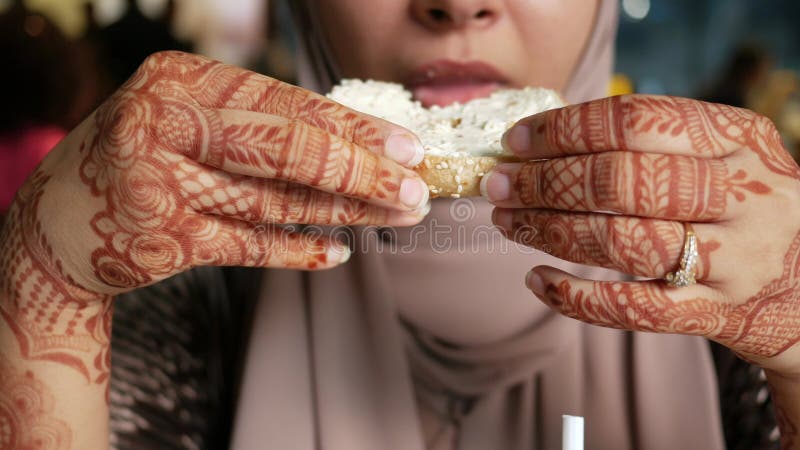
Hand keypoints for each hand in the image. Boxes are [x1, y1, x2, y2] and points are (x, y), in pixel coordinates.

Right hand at [2, 51, 429, 298]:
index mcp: (180, 79)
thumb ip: (260, 125)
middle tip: (416, 189)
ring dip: (345, 211)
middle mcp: (163, 122)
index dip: (355, 128)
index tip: (408, 146)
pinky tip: (337, 252)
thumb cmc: (145, 157)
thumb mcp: (192, 120)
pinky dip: (296, 250)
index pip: (287, 104)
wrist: (60, 220)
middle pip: (285, 149)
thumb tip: (360, 143)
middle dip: (361, 171)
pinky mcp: (159, 239)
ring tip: (397, 215)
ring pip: (274, 200)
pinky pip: (247, 247)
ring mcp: (158, 182)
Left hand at [481, 95, 799, 375]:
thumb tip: (545, 143)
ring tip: (505, 222)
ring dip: (548, 230)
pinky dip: (575, 297)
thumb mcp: (725, 155)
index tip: (518, 140)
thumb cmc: (745, 208)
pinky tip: (537, 280)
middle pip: (621, 181)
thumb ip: (656, 143)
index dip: (566, 129)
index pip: (636, 122)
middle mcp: (742, 194)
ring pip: (621, 241)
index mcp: (739, 139)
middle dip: (544, 181)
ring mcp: (733, 259)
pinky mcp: (717, 314)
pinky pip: (633, 309)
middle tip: (498, 185)